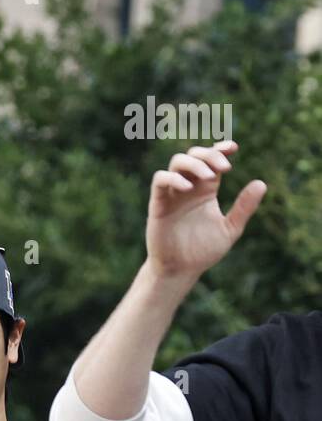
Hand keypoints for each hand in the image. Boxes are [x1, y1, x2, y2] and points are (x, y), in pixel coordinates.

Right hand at [146, 141, 265, 281]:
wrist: (181, 271)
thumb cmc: (203, 252)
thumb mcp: (230, 229)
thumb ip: (244, 208)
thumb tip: (262, 183)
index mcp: (206, 190)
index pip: (212, 160)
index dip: (221, 148)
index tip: (234, 148)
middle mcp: (189, 188)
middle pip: (195, 155)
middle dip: (209, 155)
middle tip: (224, 167)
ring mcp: (172, 194)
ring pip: (177, 162)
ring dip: (194, 163)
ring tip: (209, 176)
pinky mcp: (158, 204)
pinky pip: (160, 180)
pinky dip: (173, 178)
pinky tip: (187, 187)